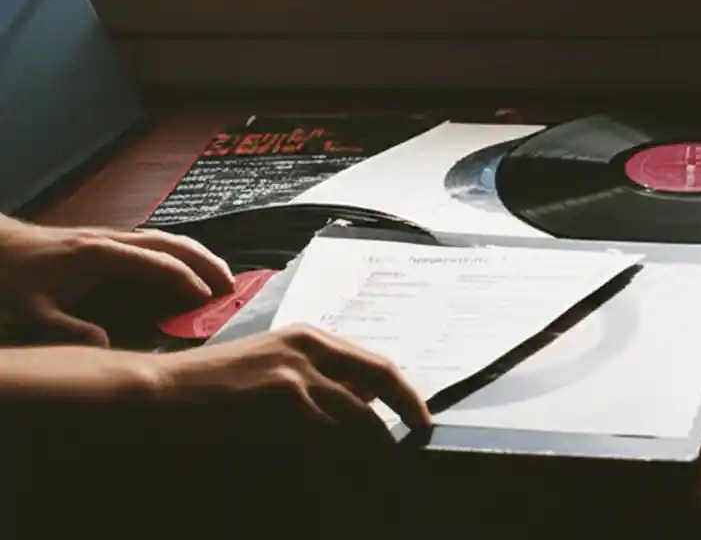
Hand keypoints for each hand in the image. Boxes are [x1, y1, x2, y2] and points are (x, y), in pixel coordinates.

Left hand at [0, 217, 233, 345]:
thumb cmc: (14, 277)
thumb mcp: (32, 311)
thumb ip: (69, 330)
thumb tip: (107, 347)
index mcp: (100, 255)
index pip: (157, 263)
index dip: (186, 280)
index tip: (208, 299)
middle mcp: (114, 240)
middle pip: (173, 243)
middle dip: (207, 262)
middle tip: (232, 287)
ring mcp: (115, 237)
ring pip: (169, 239)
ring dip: (200, 255)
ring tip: (223, 278)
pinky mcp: (112, 240)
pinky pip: (158, 243)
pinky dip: (183, 254)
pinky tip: (191, 270)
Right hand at [0, 325, 429, 450]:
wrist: (160, 394)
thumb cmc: (211, 390)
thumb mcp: (270, 371)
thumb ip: (315, 381)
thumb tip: (361, 402)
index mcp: (309, 337)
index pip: (375, 362)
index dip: (405, 392)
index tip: (422, 418)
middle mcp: (308, 345)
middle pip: (380, 378)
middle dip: (408, 411)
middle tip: (423, 438)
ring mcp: (295, 368)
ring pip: (354, 415)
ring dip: (371, 447)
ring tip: (381, 472)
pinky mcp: (280, 394)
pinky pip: (323, 435)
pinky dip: (334, 460)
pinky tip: (337, 480)